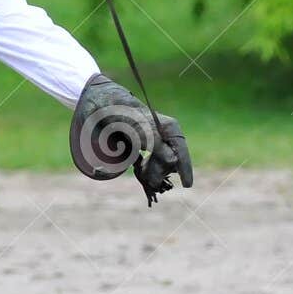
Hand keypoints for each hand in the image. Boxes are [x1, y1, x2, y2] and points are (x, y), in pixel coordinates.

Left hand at [69, 74, 193, 202]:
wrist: (105, 108)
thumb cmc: (126, 117)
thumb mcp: (143, 133)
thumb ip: (159, 147)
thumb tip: (174, 162)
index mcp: (170, 129)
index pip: (181, 151)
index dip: (185, 168)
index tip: (187, 185)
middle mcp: (164, 135)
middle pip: (170, 160)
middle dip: (162, 171)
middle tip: (151, 179)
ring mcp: (154, 140)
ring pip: (159, 163)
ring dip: (152, 171)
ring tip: (142, 173)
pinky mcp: (142, 146)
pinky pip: (148, 162)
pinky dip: (145, 168)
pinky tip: (140, 170)